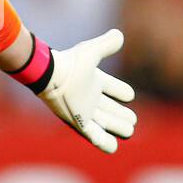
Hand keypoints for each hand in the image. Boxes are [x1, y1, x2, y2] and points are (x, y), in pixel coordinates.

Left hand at [37, 28, 136, 153]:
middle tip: (132, 120)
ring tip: (129, 131)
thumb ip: (106, 44)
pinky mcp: (78, 122)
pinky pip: (94, 135)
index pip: (112, 87)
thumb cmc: (70, 64)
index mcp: (94, 81)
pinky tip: (114, 147)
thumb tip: (120, 35)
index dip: (121, 91)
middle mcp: (89, 97)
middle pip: (109, 108)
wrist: (51, 77)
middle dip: (121, 115)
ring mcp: (84, 111)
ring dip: (117, 127)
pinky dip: (103, 141)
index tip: (129, 95)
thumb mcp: (92, 51)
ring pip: (105, 122)